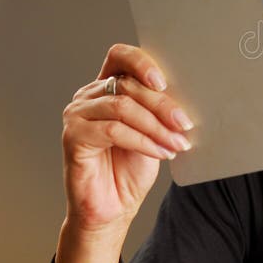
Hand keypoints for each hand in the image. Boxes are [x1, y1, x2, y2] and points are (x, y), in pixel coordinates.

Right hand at [61, 43, 193, 229]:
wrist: (114, 206)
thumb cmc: (133, 167)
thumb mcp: (154, 130)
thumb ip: (160, 108)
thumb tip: (190, 91)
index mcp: (108, 86)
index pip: (120, 56)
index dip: (143, 62)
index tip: (165, 82)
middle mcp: (89, 95)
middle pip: (129, 85)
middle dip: (163, 105)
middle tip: (185, 124)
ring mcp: (77, 114)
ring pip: (123, 107)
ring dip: (156, 126)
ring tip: (177, 143)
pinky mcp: (73, 137)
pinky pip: (114, 130)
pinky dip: (143, 141)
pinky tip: (160, 152)